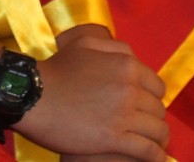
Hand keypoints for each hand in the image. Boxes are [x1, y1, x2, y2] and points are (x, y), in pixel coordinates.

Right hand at [15, 31, 167, 161]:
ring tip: (156, 146)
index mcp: (127, 66)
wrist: (33, 95)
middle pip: (158, 109)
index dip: (153, 98)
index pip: (157, 87)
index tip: (146, 107)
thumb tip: (132, 57)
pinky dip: (156, 156)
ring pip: (157, 130)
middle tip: (146, 127)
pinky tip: (157, 160)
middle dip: (154, 119)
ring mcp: (124, 114)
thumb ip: (113, 47)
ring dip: (159, 139)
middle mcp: (131, 89)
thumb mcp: (84, 44)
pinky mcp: (114, 138)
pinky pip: (147, 150)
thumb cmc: (56, 69)